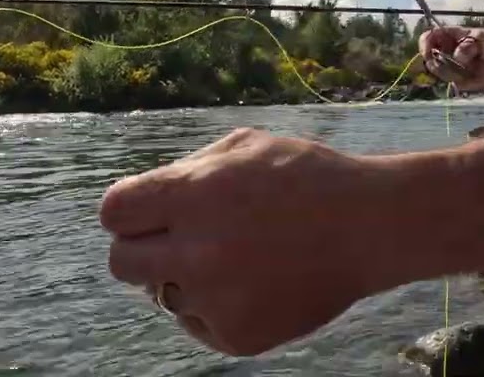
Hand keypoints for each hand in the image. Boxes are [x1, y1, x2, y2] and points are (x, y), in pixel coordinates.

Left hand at [99, 128, 384, 355]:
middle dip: (143, 249)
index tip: (150, 214)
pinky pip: (198, 324)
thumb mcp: (244, 146)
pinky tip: (256, 283)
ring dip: (187, 279)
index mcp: (191, 195)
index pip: (114, 213)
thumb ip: (186, 171)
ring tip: (236, 259)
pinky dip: (218, 308)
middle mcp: (195, 251)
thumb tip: (144, 202)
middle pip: (121, 263)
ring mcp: (215, 299)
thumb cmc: (306, 177)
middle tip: (179, 243)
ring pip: (162, 297)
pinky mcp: (237, 336)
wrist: (370, 226)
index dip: (130, 212)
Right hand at [418, 27, 483, 89]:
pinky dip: (466, 81)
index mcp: (451, 37)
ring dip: (454, 73)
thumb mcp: (482, 38)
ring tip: (472, 69)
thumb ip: (467, 46)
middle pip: (430, 59)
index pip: (428, 37)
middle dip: (438, 64)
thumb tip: (456, 56)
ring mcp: (456, 67)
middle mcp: (449, 52)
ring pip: (442, 73)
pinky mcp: (465, 81)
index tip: (429, 53)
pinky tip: (479, 77)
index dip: (424, 44)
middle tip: (455, 65)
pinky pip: (457, 84)